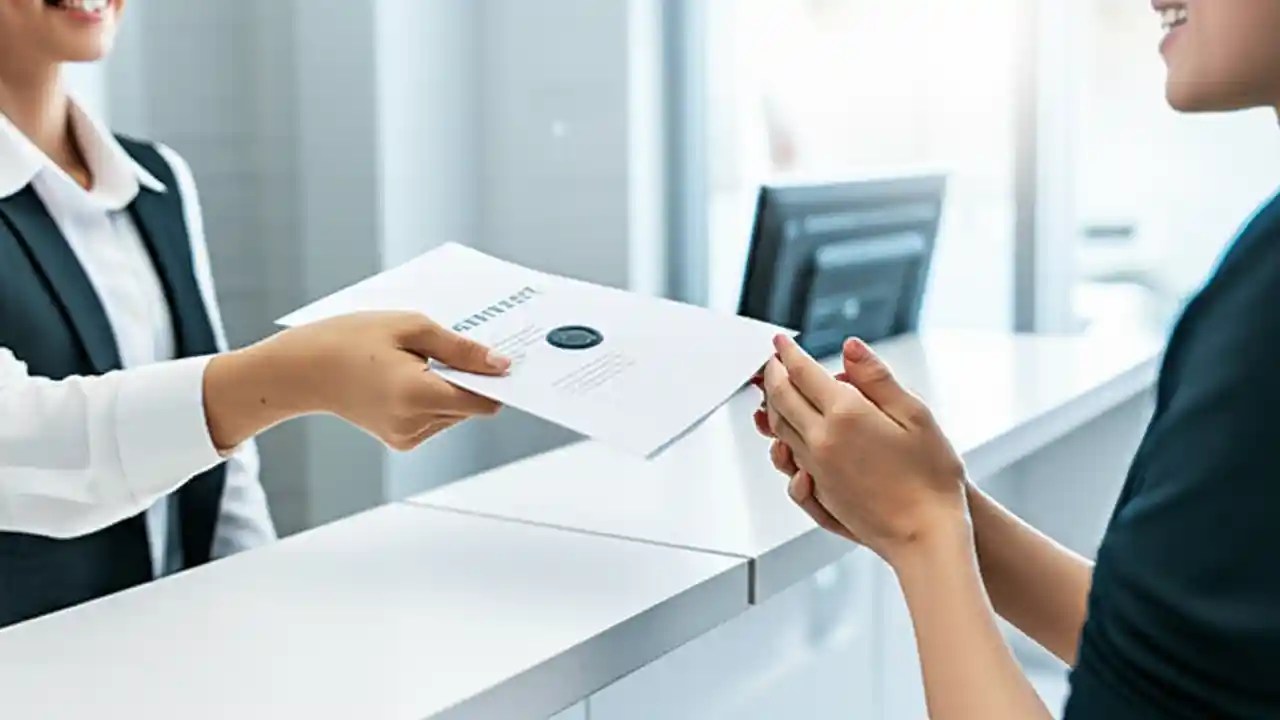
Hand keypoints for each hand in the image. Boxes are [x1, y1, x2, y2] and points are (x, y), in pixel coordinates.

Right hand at [206, 312, 507, 451]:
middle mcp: (415, 424)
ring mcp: (407, 437)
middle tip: (451, 347)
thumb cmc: (351, 338)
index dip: (497, 380)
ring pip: (456, 412)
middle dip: (470, 378)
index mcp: (418, 395)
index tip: (505, 359)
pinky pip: (437, 418)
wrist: (301, 369)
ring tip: (416, 360)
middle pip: (471, 406)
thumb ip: (461, 348)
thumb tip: (502, 365)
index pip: (483, 401)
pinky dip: (433, 397)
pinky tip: (407, 376)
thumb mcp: (410, 328)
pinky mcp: (400, 440)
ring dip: (450, 387)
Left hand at [760, 335, 969, 565]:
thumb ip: (877, 378)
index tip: (781, 342)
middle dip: (773, 374)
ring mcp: (815, 468)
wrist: (927, 535)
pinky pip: (787, 461)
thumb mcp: (915, 415)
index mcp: (846, 415)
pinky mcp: (818, 492)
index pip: (803, 373)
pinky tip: (786, 438)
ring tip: (774, 391)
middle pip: (782, 398)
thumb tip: (850, 347)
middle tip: (773, 361)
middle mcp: (821, 440)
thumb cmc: (931, 477)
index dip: (789, 353)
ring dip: (772, 404)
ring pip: (780, 428)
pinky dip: (780, 441)